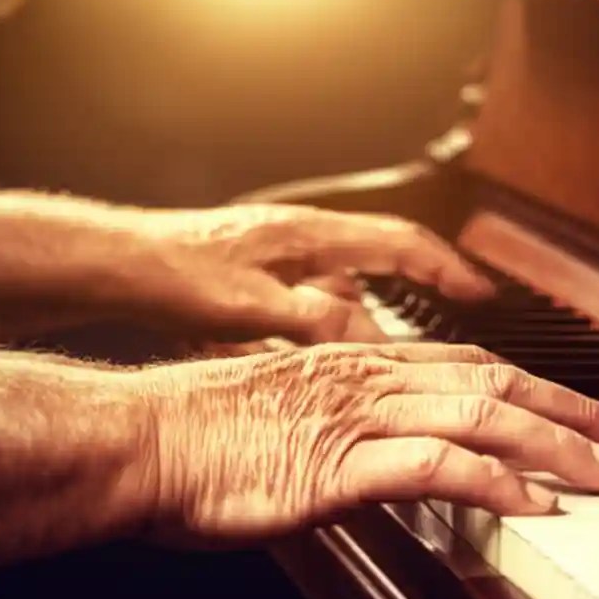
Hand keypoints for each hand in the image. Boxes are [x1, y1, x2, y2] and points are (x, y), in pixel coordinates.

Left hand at [128, 205, 493, 344]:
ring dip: (365, 320)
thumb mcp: (248, 306)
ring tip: (382, 359)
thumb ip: (310, 320)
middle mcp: (300, 242)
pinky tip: (316, 360)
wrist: (117, 267)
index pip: (399, 244)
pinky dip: (325, 330)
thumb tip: (363, 334)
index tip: (482, 292)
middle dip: (416, 295)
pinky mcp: (258, 281)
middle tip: (448, 331)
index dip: (447, 268)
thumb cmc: (172, 275)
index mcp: (309, 237)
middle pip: (379, 264)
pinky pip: (311, 304)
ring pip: (343, 290)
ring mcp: (280, 260)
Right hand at [133, 343, 598, 543]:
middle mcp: (372, 377)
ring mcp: (359, 416)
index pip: (475, 366)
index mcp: (362, 363)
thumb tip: (394, 453)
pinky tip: (535, 501)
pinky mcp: (340, 461)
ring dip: (557, 445)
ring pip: (485, 416)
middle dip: (575, 412)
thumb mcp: (290, 416)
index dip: (541, 388)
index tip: (588, 414)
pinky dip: (497, 480)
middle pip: (498, 382)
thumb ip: (350, 428)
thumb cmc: (201, 435)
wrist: (139, 440)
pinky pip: (438, 464)